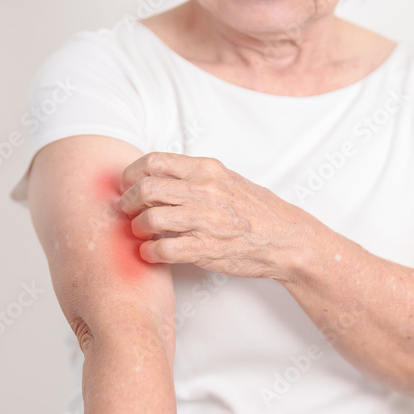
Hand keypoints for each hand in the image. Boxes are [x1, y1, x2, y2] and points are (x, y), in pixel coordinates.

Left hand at [118, 151, 306, 278]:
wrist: (287, 239)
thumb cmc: (258, 212)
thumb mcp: (228, 179)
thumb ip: (195, 176)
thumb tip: (158, 176)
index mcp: (207, 170)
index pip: (154, 161)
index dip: (132, 173)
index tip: (127, 184)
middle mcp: (204, 191)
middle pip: (145, 188)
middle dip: (128, 201)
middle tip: (127, 210)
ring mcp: (204, 220)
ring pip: (149, 219)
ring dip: (137, 227)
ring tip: (141, 232)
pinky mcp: (205, 249)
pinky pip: (162, 249)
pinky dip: (149, 252)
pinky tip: (151, 252)